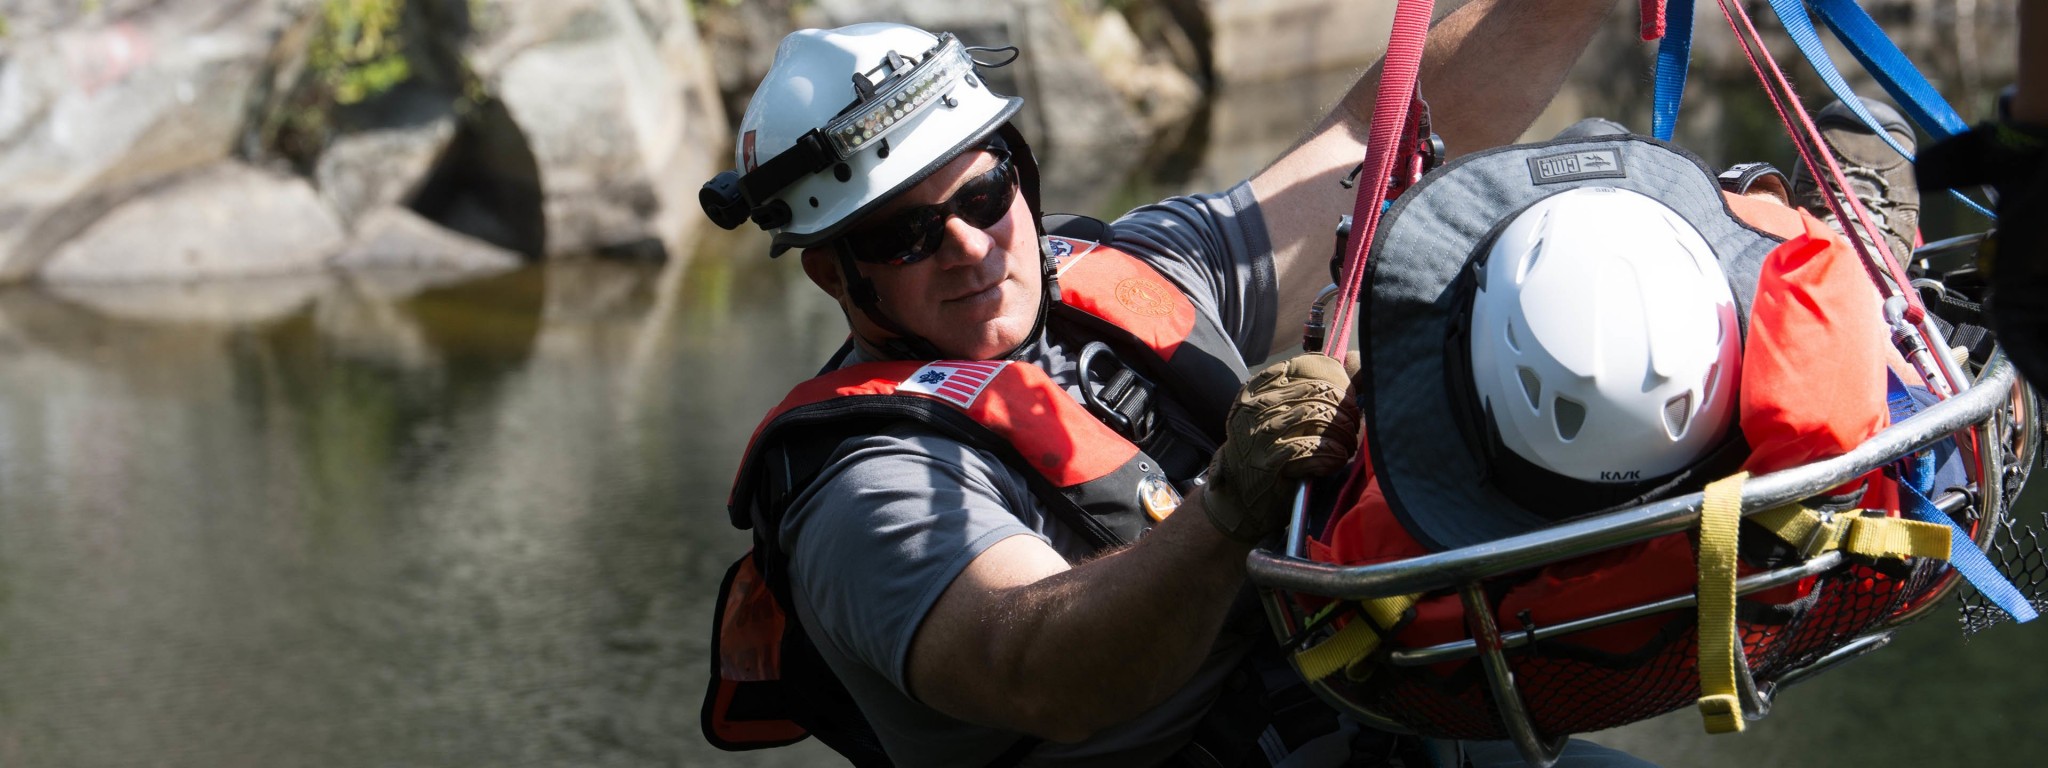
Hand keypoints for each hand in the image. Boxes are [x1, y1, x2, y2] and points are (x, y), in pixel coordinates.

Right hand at [1202, 354, 1360, 542]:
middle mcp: (1253, 409)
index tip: (1343, 393)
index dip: (1327, 378)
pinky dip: (1333, 454)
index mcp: (1251, 394)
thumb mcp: (1258, 421)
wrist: (1235, 503)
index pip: (1297, 368)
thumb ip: (1285, 398)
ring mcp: (1261, 435)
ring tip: (1348, 443)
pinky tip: (1338, 459)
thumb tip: (1335, 372)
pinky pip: (1316, 449)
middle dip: (1342, 407)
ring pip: (1319, 417)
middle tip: (1353, 423)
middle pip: (1315, 391)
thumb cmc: (1256, 458)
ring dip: (1342, 432)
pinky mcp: (1273, 462)